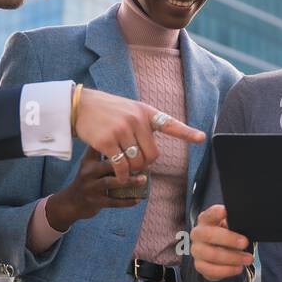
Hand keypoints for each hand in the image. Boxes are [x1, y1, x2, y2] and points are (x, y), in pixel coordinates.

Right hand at [45, 146, 145, 230]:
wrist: (71, 203)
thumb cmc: (87, 180)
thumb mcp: (90, 164)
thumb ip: (103, 153)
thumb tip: (126, 140)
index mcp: (89, 161)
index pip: (101, 148)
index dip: (116, 144)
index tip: (135, 142)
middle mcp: (88, 172)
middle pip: (108, 165)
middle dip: (126, 164)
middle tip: (144, 164)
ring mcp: (91, 187)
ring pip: (111, 183)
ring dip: (129, 182)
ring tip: (143, 180)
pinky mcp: (95, 202)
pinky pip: (113, 202)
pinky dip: (126, 201)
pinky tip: (138, 199)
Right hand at [73, 88, 203, 174]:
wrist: (80, 106)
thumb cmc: (108, 111)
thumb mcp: (130, 109)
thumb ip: (145, 124)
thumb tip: (153, 152)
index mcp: (145, 112)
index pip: (169, 124)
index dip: (186, 132)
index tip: (201, 138)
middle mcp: (136, 120)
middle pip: (152, 155)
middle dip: (145, 164)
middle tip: (136, 163)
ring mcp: (121, 130)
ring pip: (137, 163)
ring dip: (132, 170)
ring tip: (125, 167)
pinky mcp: (106, 142)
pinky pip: (121, 167)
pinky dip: (122, 175)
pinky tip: (120, 176)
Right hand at [190, 204, 253, 281]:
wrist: (220, 252)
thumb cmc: (227, 235)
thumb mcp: (231, 226)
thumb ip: (234, 223)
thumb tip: (244, 221)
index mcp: (205, 219)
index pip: (209, 214)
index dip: (216, 213)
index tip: (225, 211)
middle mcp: (198, 234)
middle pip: (209, 235)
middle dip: (229, 239)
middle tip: (245, 243)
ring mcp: (196, 250)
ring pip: (211, 255)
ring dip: (232, 258)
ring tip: (248, 259)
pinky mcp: (199, 265)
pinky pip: (211, 270)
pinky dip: (227, 270)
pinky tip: (238, 268)